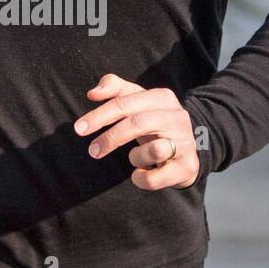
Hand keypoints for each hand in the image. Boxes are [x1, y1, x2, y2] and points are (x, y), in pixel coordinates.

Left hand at [73, 73, 199, 189]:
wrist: (189, 148)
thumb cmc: (154, 122)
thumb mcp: (137, 100)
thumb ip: (115, 89)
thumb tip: (92, 93)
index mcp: (162, 97)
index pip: (125, 103)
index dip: (99, 116)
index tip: (79, 129)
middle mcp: (176, 117)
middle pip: (137, 124)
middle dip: (111, 138)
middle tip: (92, 151)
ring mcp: (184, 143)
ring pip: (152, 151)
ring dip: (135, 157)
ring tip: (135, 157)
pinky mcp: (186, 167)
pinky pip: (154, 178)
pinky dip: (141, 178)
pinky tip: (141, 172)